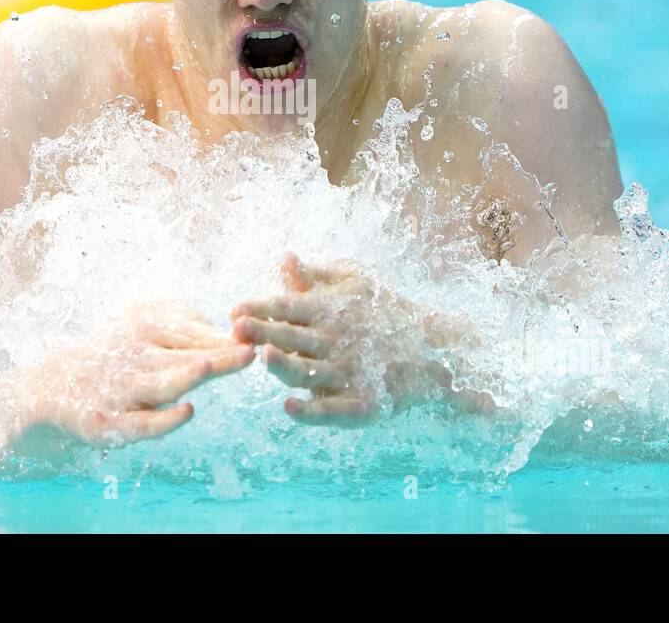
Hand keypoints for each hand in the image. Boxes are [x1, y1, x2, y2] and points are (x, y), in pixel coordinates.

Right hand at [30, 302, 253, 446]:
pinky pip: (141, 423)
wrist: (56, 385)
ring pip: (160, 384)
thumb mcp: (149, 332)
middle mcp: (133, 356)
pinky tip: (187, 411)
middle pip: (181, 355)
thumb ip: (191, 332)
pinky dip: (163, 419)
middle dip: (216, 355)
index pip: (188, 331)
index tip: (255, 333)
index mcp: (144, 327)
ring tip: (207, 367)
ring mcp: (121, 390)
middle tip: (250, 351)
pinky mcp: (110, 423)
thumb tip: (240, 335)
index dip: (221, 335)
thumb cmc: (121, 356)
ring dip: (185, 376)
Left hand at [231, 254, 493, 426]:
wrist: (434, 350)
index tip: (234, 309)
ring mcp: (350, 373)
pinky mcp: (363, 404)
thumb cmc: (384, 310)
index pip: (290, 307)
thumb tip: (283, 257)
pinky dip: (313, 411)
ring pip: (311, 371)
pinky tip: (289, 407)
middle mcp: (338, 341)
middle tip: (237, 327)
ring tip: (263, 356)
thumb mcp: (353, 284)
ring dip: (286, 365)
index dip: (262, 307)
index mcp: (332, 311)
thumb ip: (314, 276)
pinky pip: (334, 410)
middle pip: (295, 337)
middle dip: (265, 331)